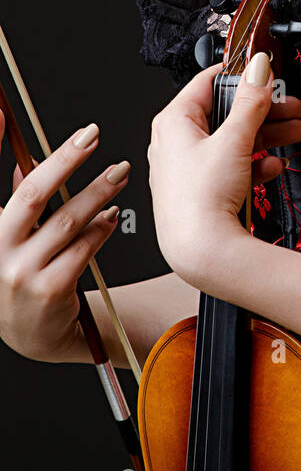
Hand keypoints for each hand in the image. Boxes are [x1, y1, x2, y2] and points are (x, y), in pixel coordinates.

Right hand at [0, 110, 130, 362]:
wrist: (34, 334)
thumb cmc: (24, 277)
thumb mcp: (11, 240)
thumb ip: (19, 203)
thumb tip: (28, 160)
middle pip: (32, 194)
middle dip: (66, 160)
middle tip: (92, 136)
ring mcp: (19, 273)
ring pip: (67, 220)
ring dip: (97, 191)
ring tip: (118, 173)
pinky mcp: (49, 290)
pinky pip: (83, 248)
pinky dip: (101, 227)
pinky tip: (111, 215)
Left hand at [146, 53, 300, 284]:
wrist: (201, 252)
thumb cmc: (201, 199)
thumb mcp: (233, 140)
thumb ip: (251, 101)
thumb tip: (258, 66)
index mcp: (174, 121)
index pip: (209, 82)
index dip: (243, 76)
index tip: (268, 76)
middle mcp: (176, 141)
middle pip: (226, 113)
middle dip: (265, 111)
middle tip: (292, 108)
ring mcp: (189, 167)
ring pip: (233, 140)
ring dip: (267, 135)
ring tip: (296, 133)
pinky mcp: (202, 190)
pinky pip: (231, 167)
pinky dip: (254, 163)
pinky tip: (273, 167)